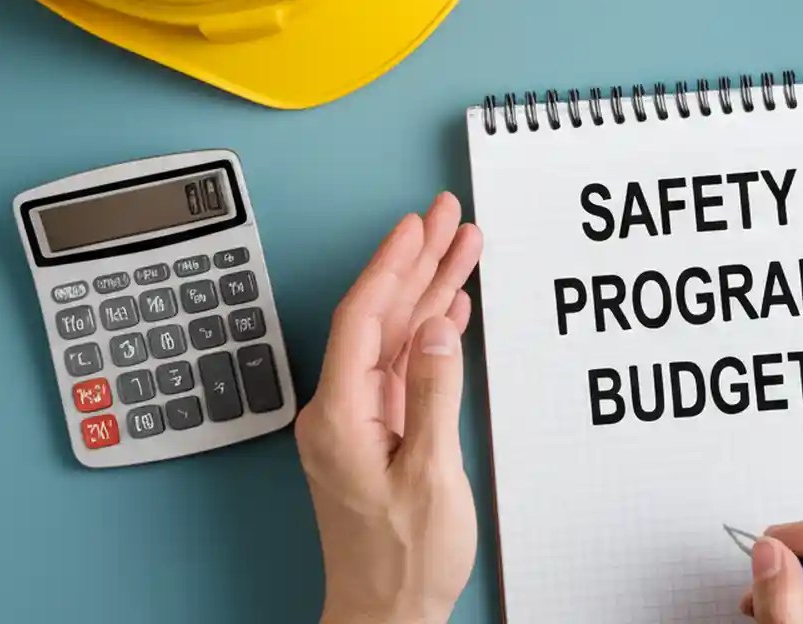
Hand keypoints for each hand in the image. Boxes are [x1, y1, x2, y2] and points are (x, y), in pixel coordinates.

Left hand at [295, 193, 483, 623]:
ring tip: (461, 247)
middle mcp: (342, 409)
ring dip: (428, 291)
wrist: (386, 612)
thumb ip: (433, 392)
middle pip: (379, 316)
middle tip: (446, 217)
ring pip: (395, 336)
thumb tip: (433, 328)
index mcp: (341, 415)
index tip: (418, 226)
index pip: (363, 318)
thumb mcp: (430, 473)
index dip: (392, 265)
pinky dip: (429, 334)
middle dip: (416, 262)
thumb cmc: (403, 558)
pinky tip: (449, 309)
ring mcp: (360, 420)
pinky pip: (403, 366)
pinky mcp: (378, 432)